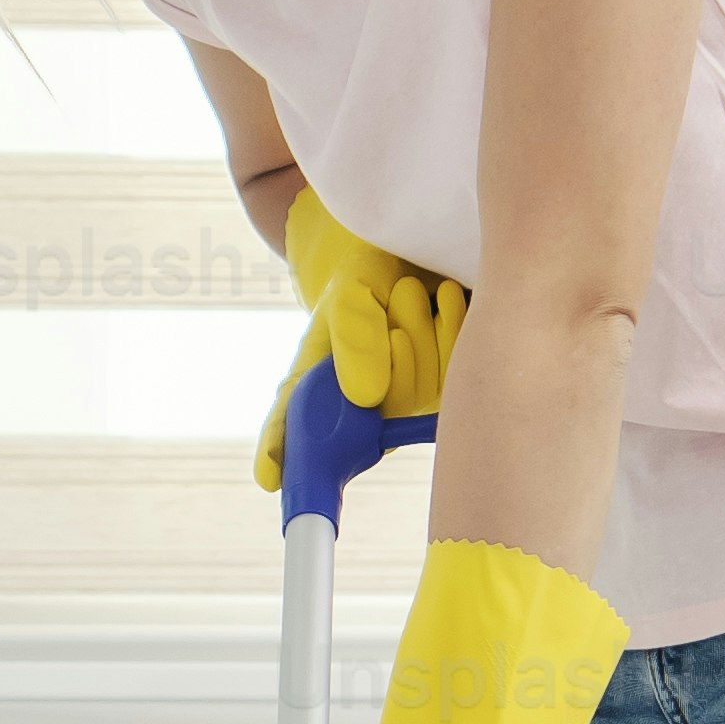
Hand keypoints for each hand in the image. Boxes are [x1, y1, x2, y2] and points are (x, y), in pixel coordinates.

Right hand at [250, 185, 470, 492]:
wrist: (417, 247)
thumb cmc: (368, 270)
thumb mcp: (350, 293)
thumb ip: (353, 337)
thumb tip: (367, 399)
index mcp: (314, 385)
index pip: (287, 428)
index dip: (278, 453)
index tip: (270, 476)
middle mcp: (357, 405)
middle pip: (376, 406)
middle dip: (390, 342)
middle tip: (392, 296)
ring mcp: (404, 404)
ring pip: (419, 387)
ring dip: (419, 325)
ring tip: (410, 291)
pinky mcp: (447, 393)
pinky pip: (455, 372)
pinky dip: (450, 326)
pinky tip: (442, 299)